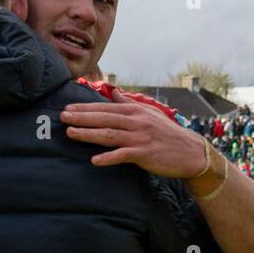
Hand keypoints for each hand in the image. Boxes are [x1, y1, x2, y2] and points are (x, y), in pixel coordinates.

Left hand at [61, 92, 209, 178]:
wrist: (190, 152)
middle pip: (104, 118)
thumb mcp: (149, 113)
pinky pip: (123, 155)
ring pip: (109, 135)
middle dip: (82, 117)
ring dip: (89, 134)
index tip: (68, 108)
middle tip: (63, 117)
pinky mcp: (144, 153)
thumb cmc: (167, 133)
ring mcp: (140, 138)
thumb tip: (114, 92)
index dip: (85, 108)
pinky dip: (108, 158)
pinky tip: (94, 160)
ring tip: (71, 133)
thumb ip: (129, 103)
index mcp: (135, 111)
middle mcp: (136, 122)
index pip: (105, 108)